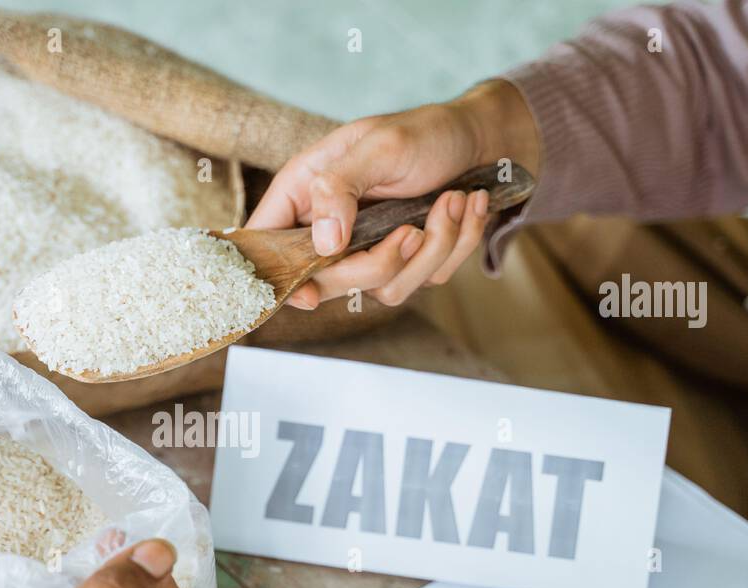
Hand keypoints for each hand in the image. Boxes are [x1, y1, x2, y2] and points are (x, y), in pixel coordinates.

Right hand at [247, 79, 538, 308]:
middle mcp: (329, 227)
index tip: (309, 294)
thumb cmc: (424, 133)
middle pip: (329, 282)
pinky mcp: (405, 263)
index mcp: (305, 191)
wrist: (480, 139)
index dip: (278, 275)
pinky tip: (466, 207)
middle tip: (412, 228)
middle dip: (379, 263)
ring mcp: (367, 251)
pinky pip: (423, 281)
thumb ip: (338, 188)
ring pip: (384, 289)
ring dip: (430, 249)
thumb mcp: (379, 147)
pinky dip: (455, 246)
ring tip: (453, 201)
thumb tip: (322, 244)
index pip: (267, 242)